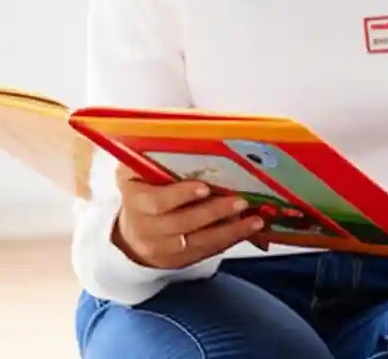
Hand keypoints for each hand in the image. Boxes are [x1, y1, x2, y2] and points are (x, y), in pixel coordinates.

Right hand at [112, 164, 269, 268]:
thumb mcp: (134, 171)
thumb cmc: (142, 191)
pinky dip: (231, 239)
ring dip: (230, 230)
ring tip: (255, 219)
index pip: (157, 202)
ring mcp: (166, 247)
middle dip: (213, 212)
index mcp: (136, 201)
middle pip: (183, 223)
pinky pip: (209, 251)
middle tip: (240, 200)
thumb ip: (149, 153)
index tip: (203, 187)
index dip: (180, 195)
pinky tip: (251, 228)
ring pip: (200, 241)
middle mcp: (149, 228)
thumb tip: (180, 127)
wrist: (132, 235)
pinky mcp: (183, 260)